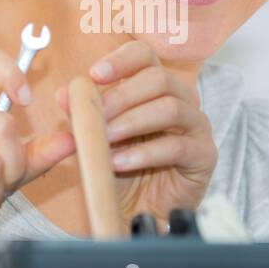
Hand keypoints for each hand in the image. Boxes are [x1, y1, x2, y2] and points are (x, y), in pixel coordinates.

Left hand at [60, 41, 216, 226]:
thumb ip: (83, 116)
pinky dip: (144, 153)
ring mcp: (197, 126)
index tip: (95, 74)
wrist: (140, 211)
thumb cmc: (122, 169)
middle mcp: (181, 100)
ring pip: (171, 108)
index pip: (145, 56)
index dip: (121, 60)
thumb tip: (64, 93)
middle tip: (96, 114)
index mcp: (156, 88)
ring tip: (106, 139)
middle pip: (159, 78)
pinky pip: (177, 146)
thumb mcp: (95, 140)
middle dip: (122, 95)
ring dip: (132, 122)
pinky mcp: (204, 155)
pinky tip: (120, 162)